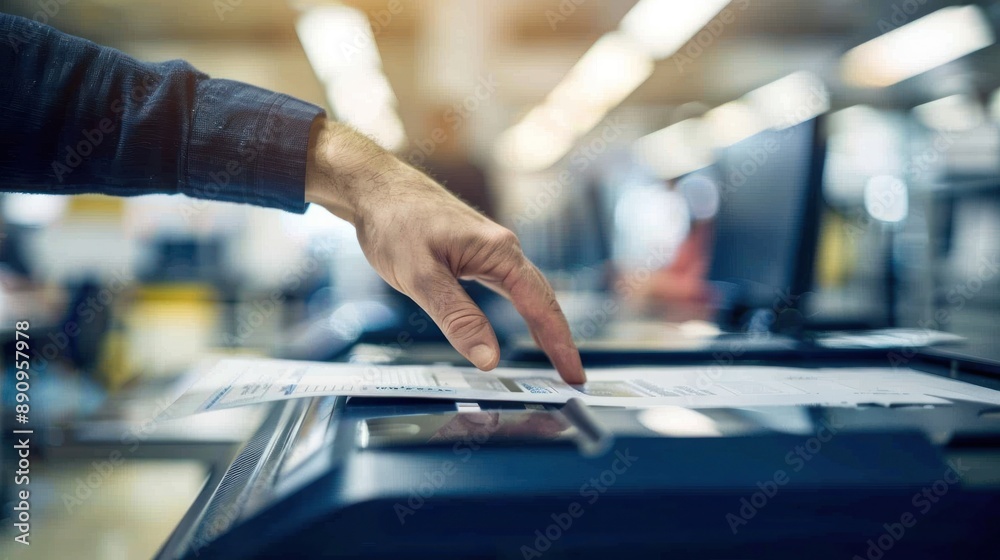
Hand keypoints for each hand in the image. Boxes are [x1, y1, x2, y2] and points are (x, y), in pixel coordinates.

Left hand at [304, 119, 584, 382]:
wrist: (374, 187)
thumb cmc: (394, 223)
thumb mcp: (421, 277)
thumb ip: (458, 318)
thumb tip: (490, 359)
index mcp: (499, 252)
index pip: (541, 306)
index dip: (560, 344)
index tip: (574, 376)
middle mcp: (503, 248)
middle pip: (543, 299)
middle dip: (560, 340)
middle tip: (573, 377)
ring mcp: (490, 249)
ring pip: (528, 293)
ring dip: (544, 325)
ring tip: (557, 358)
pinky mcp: (475, 251)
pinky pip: (510, 286)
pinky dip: (524, 310)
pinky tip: (524, 322)